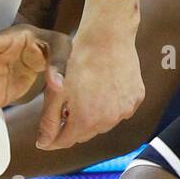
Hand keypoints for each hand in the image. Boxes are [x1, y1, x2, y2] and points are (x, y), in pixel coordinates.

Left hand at [35, 22, 143, 151]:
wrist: (107, 35)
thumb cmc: (78, 59)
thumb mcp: (56, 91)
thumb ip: (49, 121)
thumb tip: (43, 144)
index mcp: (86, 119)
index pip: (66, 141)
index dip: (53, 139)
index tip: (46, 135)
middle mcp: (109, 120)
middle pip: (85, 134)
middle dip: (72, 126)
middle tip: (64, 109)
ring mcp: (125, 110)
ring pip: (103, 123)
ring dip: (92, 117)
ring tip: (84, 96)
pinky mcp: (136, 98)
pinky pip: (119, 110)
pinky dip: (109, 106)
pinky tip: (102, 89)